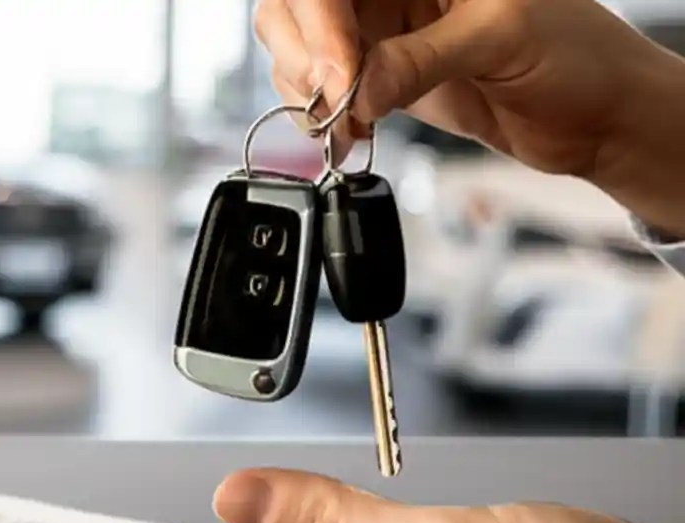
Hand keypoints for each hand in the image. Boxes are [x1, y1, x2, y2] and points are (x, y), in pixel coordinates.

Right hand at [257, 0, 684, 234]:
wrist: (598, 116)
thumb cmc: (578, 55)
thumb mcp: (498, 40)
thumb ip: (420, 60)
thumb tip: (355, 89)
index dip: (321, 18)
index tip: (338, 70)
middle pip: (303, 6)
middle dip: (307, 56)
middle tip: (334, 102)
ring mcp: (386, 28)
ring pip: (303, 46)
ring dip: (307, 89)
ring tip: (342, 122)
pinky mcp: (382, 73)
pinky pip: (323, 86)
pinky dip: (321, 112)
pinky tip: (348, 130)